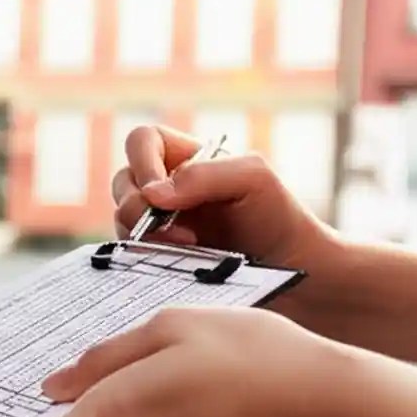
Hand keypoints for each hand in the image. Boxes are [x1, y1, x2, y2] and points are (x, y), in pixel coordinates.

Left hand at [0, 307, 360, 416]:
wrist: (329, 406)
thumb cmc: (252, 355)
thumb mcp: (168, 326)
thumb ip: (102, 359)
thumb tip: (55, 387)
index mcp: (111, 415)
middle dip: (100, 399)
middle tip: (144, 361)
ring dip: (140, 409)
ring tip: (190, 375)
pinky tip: (208, 401)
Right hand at [112, 125, 340, 275]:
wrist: (295, 276)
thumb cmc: (280, 219)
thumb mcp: (254, 179)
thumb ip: (204, 174)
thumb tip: (152, 194)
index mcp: (186, 160)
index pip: (142, 141)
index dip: (142, 162)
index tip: (161, 194)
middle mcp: (166, 190)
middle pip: (123, 183)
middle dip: (140, 209)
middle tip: (180, 233)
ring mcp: (158, 226)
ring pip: (120, 220)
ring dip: (146, 236)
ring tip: (188, 250)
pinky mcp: (155, 259)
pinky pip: (127, 253)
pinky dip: (144, 258)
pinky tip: (175, 265)